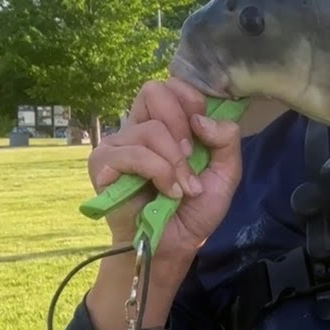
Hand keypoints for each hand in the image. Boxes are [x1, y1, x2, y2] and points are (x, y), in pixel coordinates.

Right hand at [88, 78, 241, 268]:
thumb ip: (225, 139)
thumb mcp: (225, 171)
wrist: (174, 244)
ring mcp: (118, 144)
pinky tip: (167, 192)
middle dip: (182, 124)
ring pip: (151, 129)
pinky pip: (134, 154)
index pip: (170, 85)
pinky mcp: (103, 164)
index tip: (202, 131)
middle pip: (154, 90)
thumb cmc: (195, 208)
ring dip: (177, 163)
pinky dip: (159, 173)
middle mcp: (138, 127)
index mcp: (165, 123)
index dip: (191, 100)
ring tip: (184, 188)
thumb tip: (200, 119)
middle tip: (192, 155)